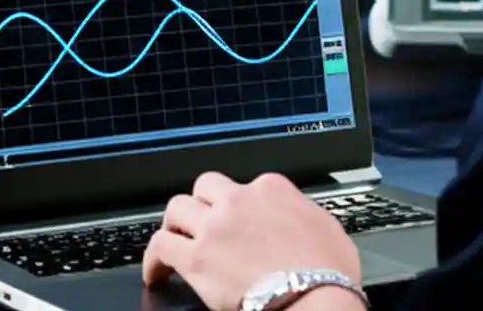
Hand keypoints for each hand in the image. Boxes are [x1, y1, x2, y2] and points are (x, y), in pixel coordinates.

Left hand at [142, 172, 362, 310]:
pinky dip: (155, 258)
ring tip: (174, 240)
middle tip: (202, 223)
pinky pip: (160, 246)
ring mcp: (214, 227)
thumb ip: (301, 212)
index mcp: (272, 189)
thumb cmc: (327, 273)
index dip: (242, 205)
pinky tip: (157, 271)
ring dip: (175, 224)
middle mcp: (238, 200)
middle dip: (202, 204)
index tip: (241, 221)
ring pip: (177, 208)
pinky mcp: (196, 257)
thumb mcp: (326, 227)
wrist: (313, 298)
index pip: (247, 185)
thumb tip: (295, 217)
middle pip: (205, 187)